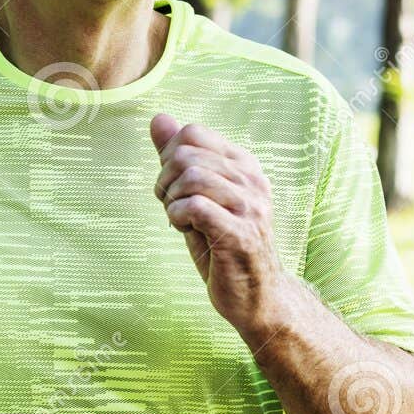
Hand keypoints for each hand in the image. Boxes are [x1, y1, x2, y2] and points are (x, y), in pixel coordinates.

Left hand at [151, 114, 291, 337]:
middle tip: (173, 206)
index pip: (193, 133)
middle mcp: (251, 180)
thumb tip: (158, 118)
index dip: (168, 157)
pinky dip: (177, 218)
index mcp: (243, 165)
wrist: (254, 295)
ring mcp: (249, 206)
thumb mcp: (196, 195)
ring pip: (190, 177)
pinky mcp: (240, 233)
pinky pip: (194, 206)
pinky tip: (185, 230)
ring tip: (181, 220)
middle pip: (186, 154)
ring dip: (171, 201)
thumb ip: (177, 158)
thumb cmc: (221, 244)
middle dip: (165, 181)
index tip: (173, 186)